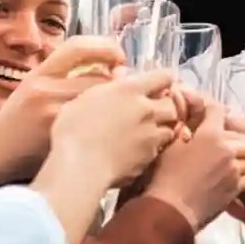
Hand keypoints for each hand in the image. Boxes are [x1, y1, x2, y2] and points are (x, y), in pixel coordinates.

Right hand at [0, 36, 125, 176]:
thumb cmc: (14, 124)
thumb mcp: (30, 88)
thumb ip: (60, 76)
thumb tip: (104, 68)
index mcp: (38, 74)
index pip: (77, 46)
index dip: (105, 47)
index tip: (119, 56)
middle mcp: (45, 89)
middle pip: (97, 77)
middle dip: (119, 84)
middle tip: (130, 90)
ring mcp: (53, 114)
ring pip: (100, 103)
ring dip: (118, 107)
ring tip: (125, 112)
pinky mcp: (61, 137)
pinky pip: (96, 126)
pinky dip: (110, 126)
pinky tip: (114, 131)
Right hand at [43, 69, 180, 187]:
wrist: (80, 167)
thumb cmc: (72, 129)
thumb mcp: (84, 98)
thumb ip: (107, 87)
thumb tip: (120, 78)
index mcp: (130, 90)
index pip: (163, 76)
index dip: (163, 80)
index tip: (157, 85)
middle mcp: (147, 110)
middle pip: (172, 104)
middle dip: (165, 106)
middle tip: (151, 112)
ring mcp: (151, 136)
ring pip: (170, 129)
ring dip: (162, 129)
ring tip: (146, 134)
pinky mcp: (150, 158)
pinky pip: (157, 151)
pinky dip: (151, 150)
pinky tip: (136, 153)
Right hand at [143, 103, 244, 229]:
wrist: (173, 210)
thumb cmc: (166, 176)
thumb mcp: (171, 148)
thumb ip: (183, 134)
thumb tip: (188, 127)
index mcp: (210, 136)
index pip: (218, 112)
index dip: (213, 112)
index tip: (209, 117)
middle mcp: (229, 151)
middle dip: (240, 142)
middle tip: (228, 147)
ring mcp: (235, 171)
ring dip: (241, 162)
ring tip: (228, 167)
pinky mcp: (237, 190)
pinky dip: (241, 179)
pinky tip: (229, 182)